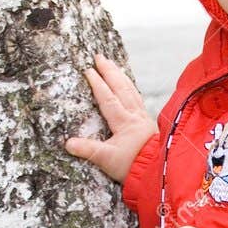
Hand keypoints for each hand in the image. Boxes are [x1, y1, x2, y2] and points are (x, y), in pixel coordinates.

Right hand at [64, 53, 154, 183]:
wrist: (158, 171)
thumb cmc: (133, 166)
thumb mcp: (107, 160)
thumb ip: (88, 150)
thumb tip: (68, 143)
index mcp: (123, 122)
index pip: (107, 98)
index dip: (97, 83)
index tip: (88, 70)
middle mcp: (134, 115)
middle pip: (121, 88)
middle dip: (109, 71)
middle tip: (99, 56)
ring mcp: (143, 117)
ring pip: (131, 91)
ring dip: (121, 76)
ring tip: (113, 65)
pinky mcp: (148, 123)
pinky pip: (138, 99)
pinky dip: (132, 89)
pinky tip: (129, 86)